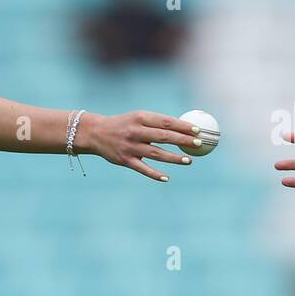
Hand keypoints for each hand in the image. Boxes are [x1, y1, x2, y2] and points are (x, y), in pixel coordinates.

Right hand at [82, 110, 200, 180]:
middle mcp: (136, 131)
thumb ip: (157, 122)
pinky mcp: (125, 160)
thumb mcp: (138, 117)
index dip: (183, 126)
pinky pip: (143, 169)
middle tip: (199, 144)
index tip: (198, 130)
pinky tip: (167, 178)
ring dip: (174, 158)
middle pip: (164, 137)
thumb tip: (185, 127)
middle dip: (183, 140)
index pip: (166, 122)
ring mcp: (130, 146)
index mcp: (140, 118)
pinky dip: (155, 174)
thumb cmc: (124, 124)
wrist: (95, 133)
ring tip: (189, 160)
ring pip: (156, 154)